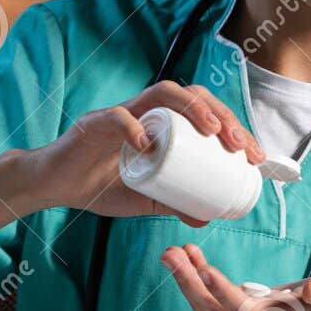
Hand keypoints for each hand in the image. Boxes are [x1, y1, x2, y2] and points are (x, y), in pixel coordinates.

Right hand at [18, 81, 263, 219]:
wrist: (55, 186)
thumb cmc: (101, 185)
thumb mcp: (146, 199)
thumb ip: (175, 203)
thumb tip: (208, 217)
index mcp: (161, 124)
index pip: (205, 112)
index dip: (234, 127)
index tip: (255, 155)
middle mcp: (145, 111)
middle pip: (192, 95)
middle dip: (223, 116)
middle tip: (242, 146)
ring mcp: (122, 113)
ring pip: (163, 93)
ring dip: (193, 108)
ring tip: (214, 132)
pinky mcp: (94, 124)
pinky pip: (118, 117)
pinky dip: (135, 128)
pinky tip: (149, 146)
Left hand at [159, 245, 310, 310]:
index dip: (223, 292)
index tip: (204, 269)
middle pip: (215, 310)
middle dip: (190, 283)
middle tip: (170, 254)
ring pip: (208, 305)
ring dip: (187, 280)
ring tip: (172, 252)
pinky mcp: (247, 306)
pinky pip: (215, 296)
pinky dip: (199, 276)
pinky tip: (191, 255)